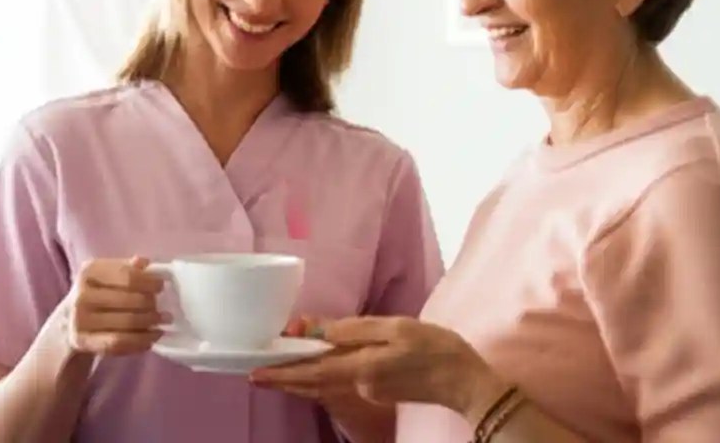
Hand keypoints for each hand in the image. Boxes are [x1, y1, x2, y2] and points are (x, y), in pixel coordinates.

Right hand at [55, 256, 169, 355]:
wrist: (68, 322)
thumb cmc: (96, 293)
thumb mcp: (107, 275)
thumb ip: (127, 268)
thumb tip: (144, 262)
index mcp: (89, 272)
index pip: (127, 276)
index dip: (149, 282)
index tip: (161, 286)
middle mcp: (82, 295)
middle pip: (129, 300)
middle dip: (151, 305)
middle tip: (164, 309)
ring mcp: (80, 320)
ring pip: (126, 323)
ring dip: (150, 323)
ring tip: (163, 321)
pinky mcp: (83, 341)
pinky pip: (119, 343)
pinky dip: (140, 340)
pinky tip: (153, 336)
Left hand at [251, 316, 502, 413]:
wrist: (465, 381)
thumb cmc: (435, 347)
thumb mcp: (395, 326)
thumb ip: (355, 329)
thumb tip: (318, 331)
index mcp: (362, 367)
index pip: (311, 372)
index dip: (281, 374)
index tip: (255, 374)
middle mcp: (359, 384)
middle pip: (312, 383)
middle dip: (284, 379)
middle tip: (256, 374)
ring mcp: (368, 392)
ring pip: (324, 385)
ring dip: (300, 379)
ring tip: (277, 370)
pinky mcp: (377, 393)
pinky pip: (341, 384)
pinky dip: (323, 377)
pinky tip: (317, 366)